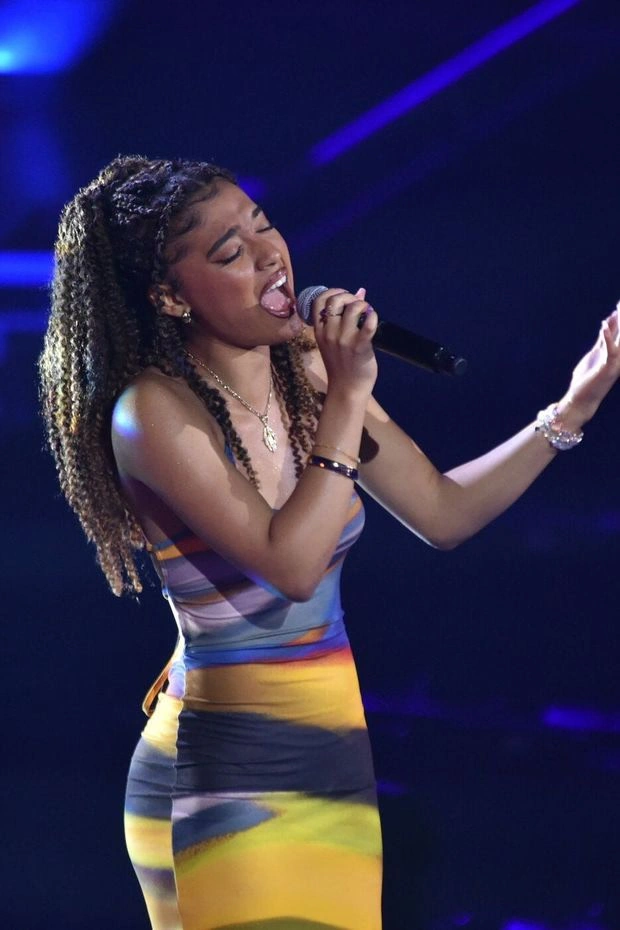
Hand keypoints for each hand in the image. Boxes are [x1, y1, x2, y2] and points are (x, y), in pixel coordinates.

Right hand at [312, 287, 378, 397]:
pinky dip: (373, 316)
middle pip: (335, 300)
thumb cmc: (341, 366)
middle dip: (349, 296)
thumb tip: (359, 293)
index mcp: (319, 331)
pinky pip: (368, 324)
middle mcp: (329, 333)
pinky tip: (373, 319)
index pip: (319, 301)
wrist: (347, 389)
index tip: (343, 296)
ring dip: (363, 305)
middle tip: (358, 304)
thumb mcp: (331, 343)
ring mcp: (344, 339)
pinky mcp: (359, 346)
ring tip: (367, 312)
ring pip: (353, 308)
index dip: (332, 292)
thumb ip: (340, 321)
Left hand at [558, 306, 619, 426]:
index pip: (619, 331)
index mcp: (613, 353)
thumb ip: (601, 341)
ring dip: (619, 324)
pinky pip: (609, 350)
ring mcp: (614, 363)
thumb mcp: (593, 356)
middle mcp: (617, 357)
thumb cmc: (585, 381)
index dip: (619, 317)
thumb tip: (606, 325)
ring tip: (618, 309)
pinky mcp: (607, 368)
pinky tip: (604, 325)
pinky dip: (607, 337)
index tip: (619, 303)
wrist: (581, 401)